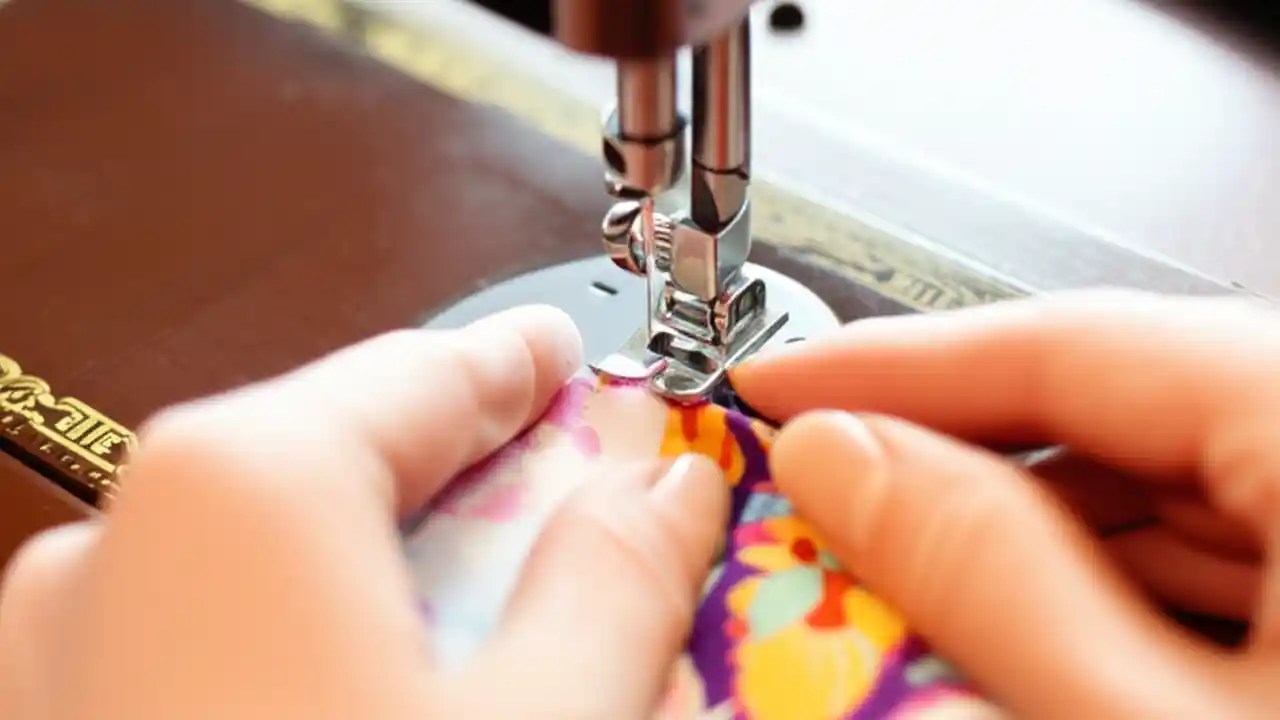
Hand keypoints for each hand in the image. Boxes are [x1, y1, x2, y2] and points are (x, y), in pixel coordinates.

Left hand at [0, 307, 726, 719]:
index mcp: (235, 494)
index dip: (526, 362)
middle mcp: (122, 547)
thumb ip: (616, 583)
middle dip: (476, 493)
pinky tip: (390, 696)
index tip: (568, 353)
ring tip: (505, 644)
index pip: (429, 371)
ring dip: (404, 588)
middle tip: (576, 521)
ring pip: (289, 567)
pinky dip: (321, 653)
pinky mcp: (75, 716)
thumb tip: (667, 488)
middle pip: (357, 469)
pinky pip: (223, 646)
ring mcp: (70, 647)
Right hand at [731, 290, 1278, 717]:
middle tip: (821, 487)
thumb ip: (990, 579)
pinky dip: (1113, 576)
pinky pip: (1228, 542)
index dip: (896, 361)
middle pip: (1119, 406)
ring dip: (1027, 526)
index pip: (1077, 342)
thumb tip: (845, 459)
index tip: (781, 384)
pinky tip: (1031, 625)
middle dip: (955, 453)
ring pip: (1168, 477)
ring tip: (904, 573)